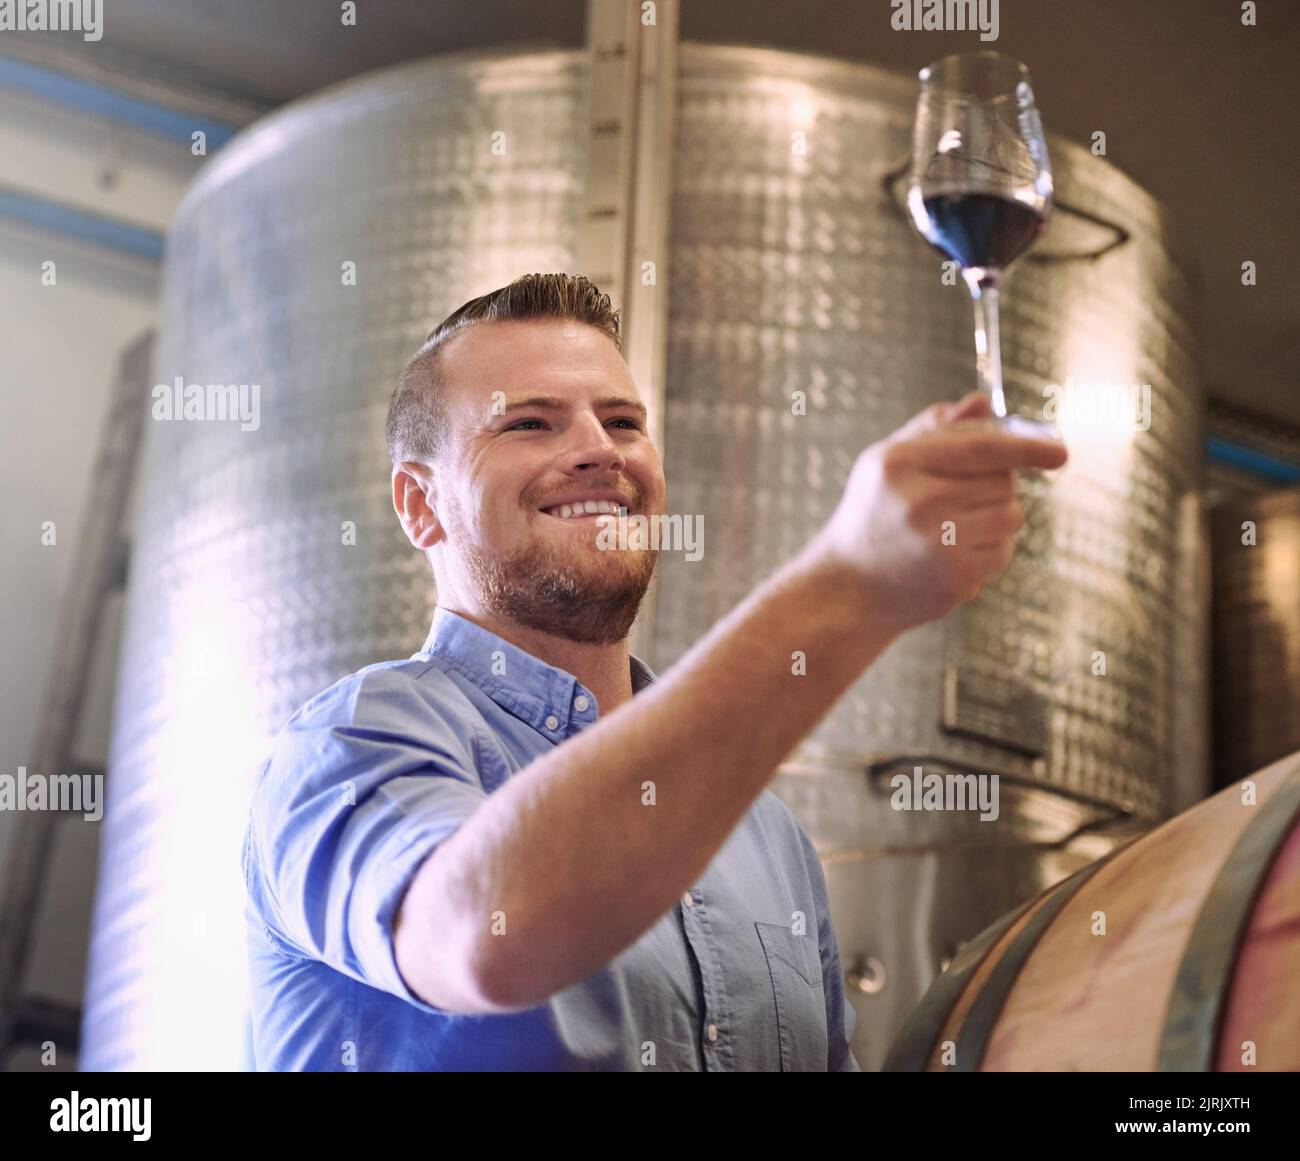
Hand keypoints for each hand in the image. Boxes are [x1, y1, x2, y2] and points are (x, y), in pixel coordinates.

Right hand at [815, 391, 1067, 633]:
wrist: (846, 587)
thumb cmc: (872, 514)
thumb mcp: (887, 462)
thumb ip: (933, 428)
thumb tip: (982, 403)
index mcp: (899, 463)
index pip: (981, 447)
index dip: (1027, 446)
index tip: (1060, 451)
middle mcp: (918, 502)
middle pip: (1003, 481)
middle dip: (997, 485)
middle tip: (964, 497)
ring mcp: (937, 543)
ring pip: (1011, 516)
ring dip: (997, 518)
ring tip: (957, 527)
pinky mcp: (955, 578)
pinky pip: (1003, 552)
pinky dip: (990, 550)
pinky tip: (954, 554)